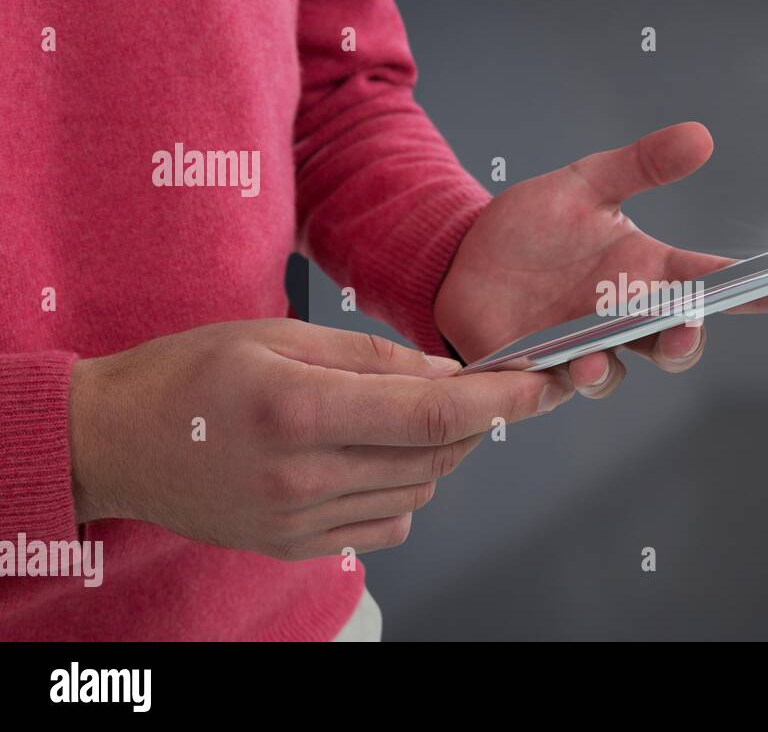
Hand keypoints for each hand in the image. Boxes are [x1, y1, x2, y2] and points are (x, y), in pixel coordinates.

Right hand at [69, 319, 572, 559]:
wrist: (113, 443)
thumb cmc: (188, 374)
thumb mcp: (276, 333)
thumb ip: (371, 356)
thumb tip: (449, 375)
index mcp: (299, 409)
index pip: (432, 415)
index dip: (502, 400)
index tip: (541, 382)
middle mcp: (303, 476)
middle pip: (437, 457)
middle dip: (476, 421)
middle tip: (472, 388)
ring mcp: (298, 521)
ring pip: (419, 492)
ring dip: (439, 454)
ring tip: (406, 417)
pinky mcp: (293, 547)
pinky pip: (387, 527)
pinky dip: (404, 491)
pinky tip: (375, 459)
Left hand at [434, 122, 767, 397]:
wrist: (462, 257)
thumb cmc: (531, 228)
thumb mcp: (585, 184)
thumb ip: (642, 165)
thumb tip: (701, 135)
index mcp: (647, 272)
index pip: (717, 284)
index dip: (766, 291)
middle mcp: (625, 317)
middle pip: (678, 341)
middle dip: (688, 341)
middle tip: (685, 327)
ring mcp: (586, 347)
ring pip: (621, 372)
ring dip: (612, 368)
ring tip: (592, 357)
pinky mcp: (542, 369)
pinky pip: (561, 387)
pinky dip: (561, 381)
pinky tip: (552, 368)